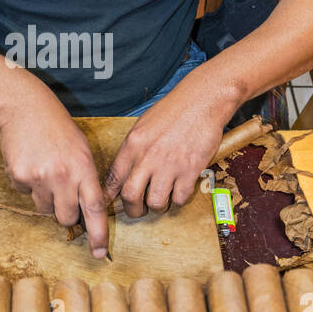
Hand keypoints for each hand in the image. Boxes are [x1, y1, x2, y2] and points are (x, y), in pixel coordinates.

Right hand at [0, 89, 109, 257]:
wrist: (25, 108)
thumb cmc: (58, 129)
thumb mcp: (82, 150)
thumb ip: (86, 179)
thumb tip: (89, 210)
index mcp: (84, 168)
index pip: (95, 208)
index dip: (98, 233)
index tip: (99, 253)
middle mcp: (63, 175)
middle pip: (66, 217)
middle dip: (65, 214)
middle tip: (61, 195)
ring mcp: (40, 177)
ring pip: (44, 209)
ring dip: (45, 198)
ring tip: (44, 172)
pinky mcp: (20, 176)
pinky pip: (25, 194)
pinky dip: (27, 184)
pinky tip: (30, 163)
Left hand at [104, 71, 233, 216]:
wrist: (202, 101)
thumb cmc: (173, 110)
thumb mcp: (143, 125)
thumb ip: (134, 149)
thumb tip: (126, 171)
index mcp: (133, 144)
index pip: (113, 178)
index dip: (110, 196)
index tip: (112, 204)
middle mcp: (148, 157)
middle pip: (131, 196)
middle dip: (133, 210)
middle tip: (139, 210)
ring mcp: (169, 165)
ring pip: (156, 202)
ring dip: (158, 207)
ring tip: (162, 201)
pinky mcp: (191, 170)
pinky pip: (180, 198)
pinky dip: (179, 200)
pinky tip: (179, 191)